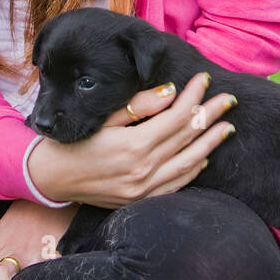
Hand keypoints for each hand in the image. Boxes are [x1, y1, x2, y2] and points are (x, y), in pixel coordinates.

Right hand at [25, 70, 236, 207]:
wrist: (51, 178)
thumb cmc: (73, 142)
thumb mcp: (102, 118)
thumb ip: (139, 105)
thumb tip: (172, 91)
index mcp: (134, 145)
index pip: (178, 116)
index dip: (195, 95)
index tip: (205, 79)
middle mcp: (144, 170)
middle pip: (188, 138)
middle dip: (211, 115)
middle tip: (229, 99)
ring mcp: (145, 189)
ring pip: (190, 163)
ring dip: (210, 143)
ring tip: (227, 126)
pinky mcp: (142, 200)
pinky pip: (177, 184)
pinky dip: (194, 169)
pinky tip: (205, 156)